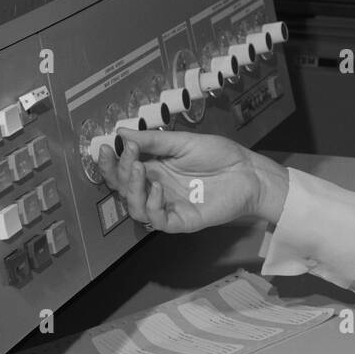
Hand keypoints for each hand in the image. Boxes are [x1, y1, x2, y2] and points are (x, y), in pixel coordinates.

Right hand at [97, 129, 288, 232]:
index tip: (106, 145)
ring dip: (132, 189)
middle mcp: (156, 189)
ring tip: (140, 168)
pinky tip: (157, 187)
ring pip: (136, 208)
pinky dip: (153, 205)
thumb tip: (121, 132)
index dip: (111, 161)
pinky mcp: (182, 221)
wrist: (248, 171)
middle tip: (126, 154)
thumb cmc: (219, 155)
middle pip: (124, 189)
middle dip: (119, 172)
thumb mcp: (183, 142)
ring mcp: (168, 206)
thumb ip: (153, 141)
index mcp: (154, 169)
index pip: (123, 170)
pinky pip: (158, 221)